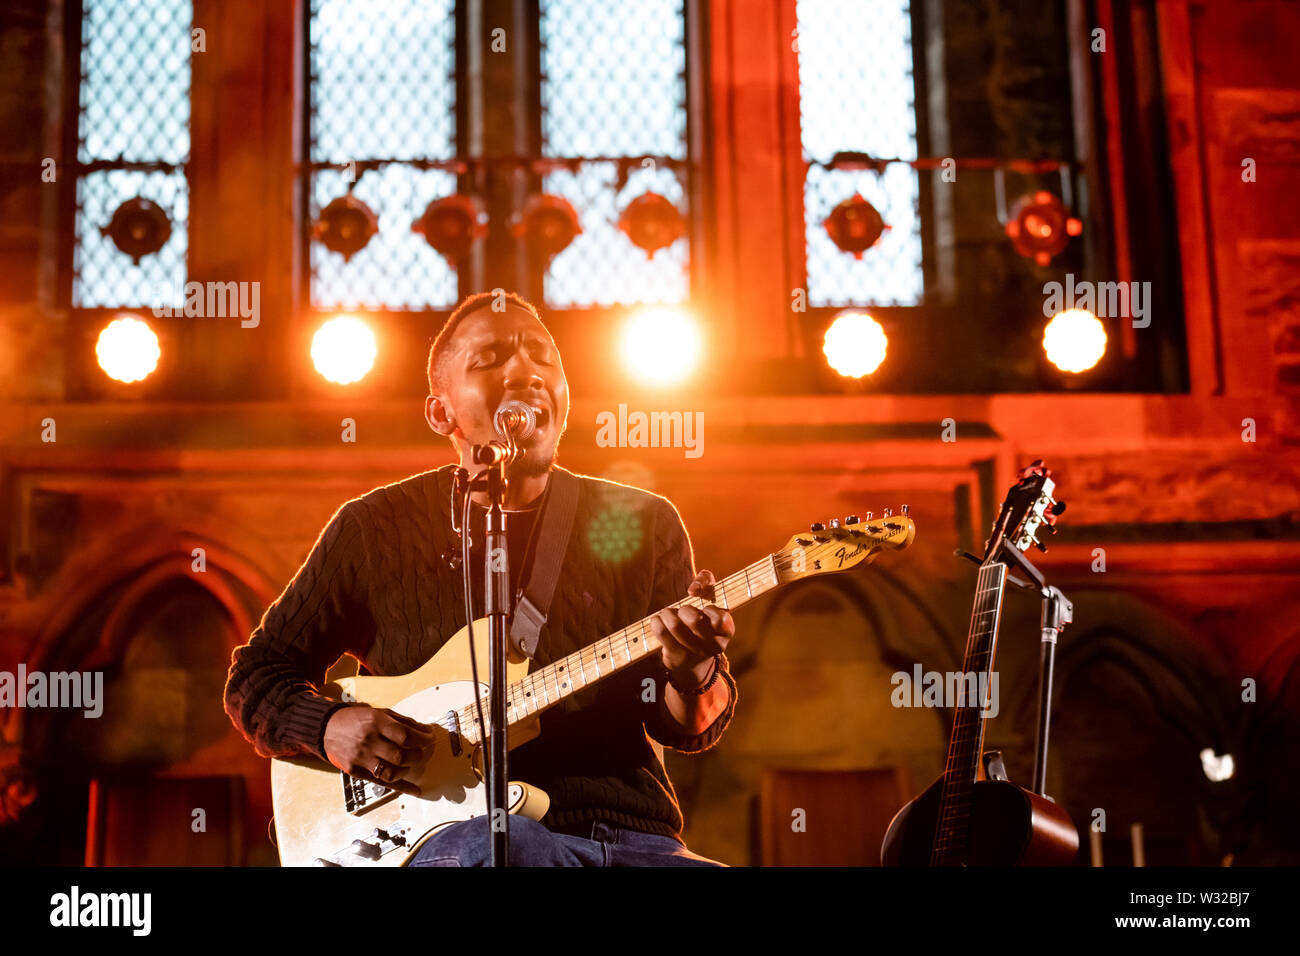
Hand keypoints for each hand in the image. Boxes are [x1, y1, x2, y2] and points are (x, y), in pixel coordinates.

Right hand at [323, 704, 436, 796]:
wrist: (326, 727)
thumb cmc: (354, 718)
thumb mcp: (380, 713)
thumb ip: (403, 722)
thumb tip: (425, 731)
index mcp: (376, 723)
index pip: (405, 735)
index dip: (422, 740)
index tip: (430, 740)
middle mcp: (369, 741)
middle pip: (400, 756)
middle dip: (417, 755)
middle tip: (422, 752)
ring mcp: (361, 758)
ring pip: (391, 772)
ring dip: (408, 770)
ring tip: (411, 764)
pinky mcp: (355, 771)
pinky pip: (381, 782)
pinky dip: (401, 787)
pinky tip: (414, 789)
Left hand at [652, 570, 734, 684]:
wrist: (693, 658)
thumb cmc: (703, 618)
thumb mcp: (711, 598)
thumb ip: (706, 581)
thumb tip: (693, 590)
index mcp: (727, 630)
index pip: (719, 618)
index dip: (709, 609)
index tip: (704, 608)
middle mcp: (714, 645)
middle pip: (694, 620)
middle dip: (684, 610)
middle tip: (682, 610)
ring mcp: (695, 654)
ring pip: (675, 625)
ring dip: (668, 614)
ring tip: (668, 614)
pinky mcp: (677, 658)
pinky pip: (662, 633)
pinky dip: (657, 622)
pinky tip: (659, 621)